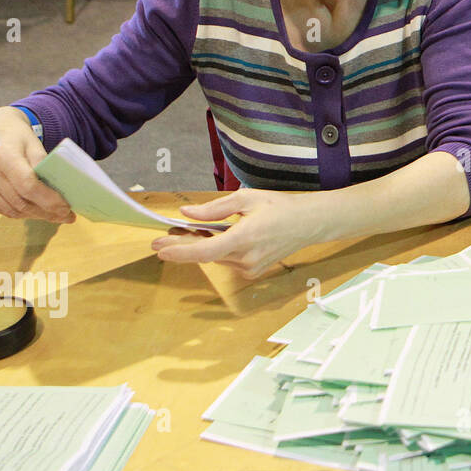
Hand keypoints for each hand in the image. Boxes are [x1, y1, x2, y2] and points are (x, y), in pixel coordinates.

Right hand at [0, 107, 72, 223]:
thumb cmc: (17, 137)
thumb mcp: (35, 144)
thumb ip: (45, 165)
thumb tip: (62, 190)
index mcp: (3, 156)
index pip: (27, 185)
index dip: (48, 200)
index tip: (67, 207)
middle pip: (21, 202)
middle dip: (47, 212)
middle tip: (67, 216)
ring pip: (13, 210)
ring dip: (37, 215)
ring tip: (56, 215)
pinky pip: (4, 210)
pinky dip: (23, 213)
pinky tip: (38, 211)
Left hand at [150, 188, 325, 277]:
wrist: (310, 223)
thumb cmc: (281, 207)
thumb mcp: (247, 199)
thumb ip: (215, 208)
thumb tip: (187, 213)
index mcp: (245, 238)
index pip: (205, 251)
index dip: (180, 252)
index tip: (161, 249)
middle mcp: (246, 258)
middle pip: (205, 255)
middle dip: (182, 247)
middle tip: (161, 241)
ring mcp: (250, 268)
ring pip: (215, 258)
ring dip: (200, 247)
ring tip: (188, 234)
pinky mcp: (253, 271)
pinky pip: (227, 261)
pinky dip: (217, 251)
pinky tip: (214, 239)